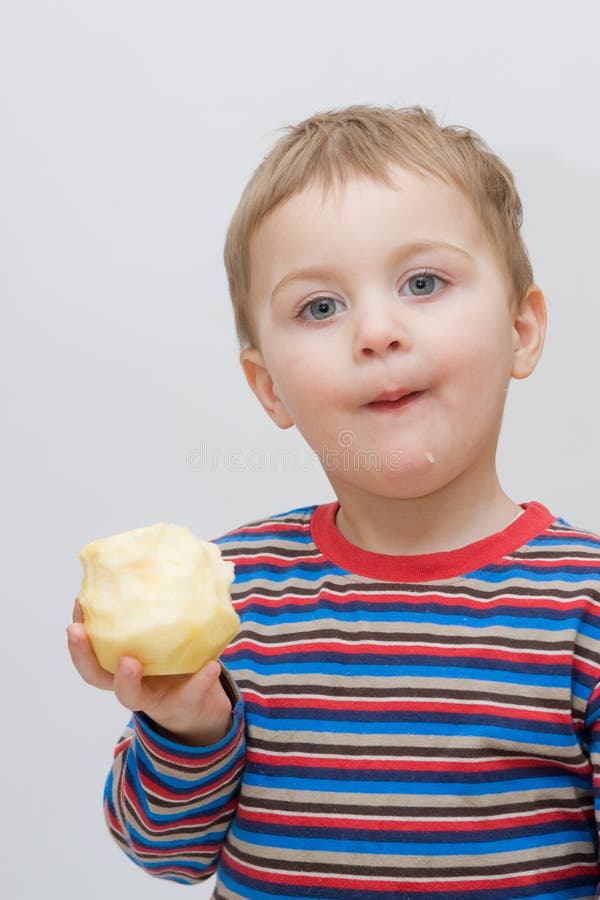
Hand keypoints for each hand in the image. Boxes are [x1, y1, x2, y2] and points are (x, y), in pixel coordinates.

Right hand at [67, 598, 233, 745]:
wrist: (200, 705)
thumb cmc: (175, 662)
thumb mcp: (163, 635)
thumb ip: (157, 609)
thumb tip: (161, 557)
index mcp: (120, 664)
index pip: (90, 649)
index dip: (78, 628)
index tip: (77, 601)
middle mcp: (129, 683)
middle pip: (96, 675)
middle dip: (84, 654)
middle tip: (78, 631)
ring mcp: (152, 698)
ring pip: (130, 696)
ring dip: (127, 679)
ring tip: (130, 661)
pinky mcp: (182, 704)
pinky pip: (190, 693)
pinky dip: (201, 681)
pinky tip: (211, 666)